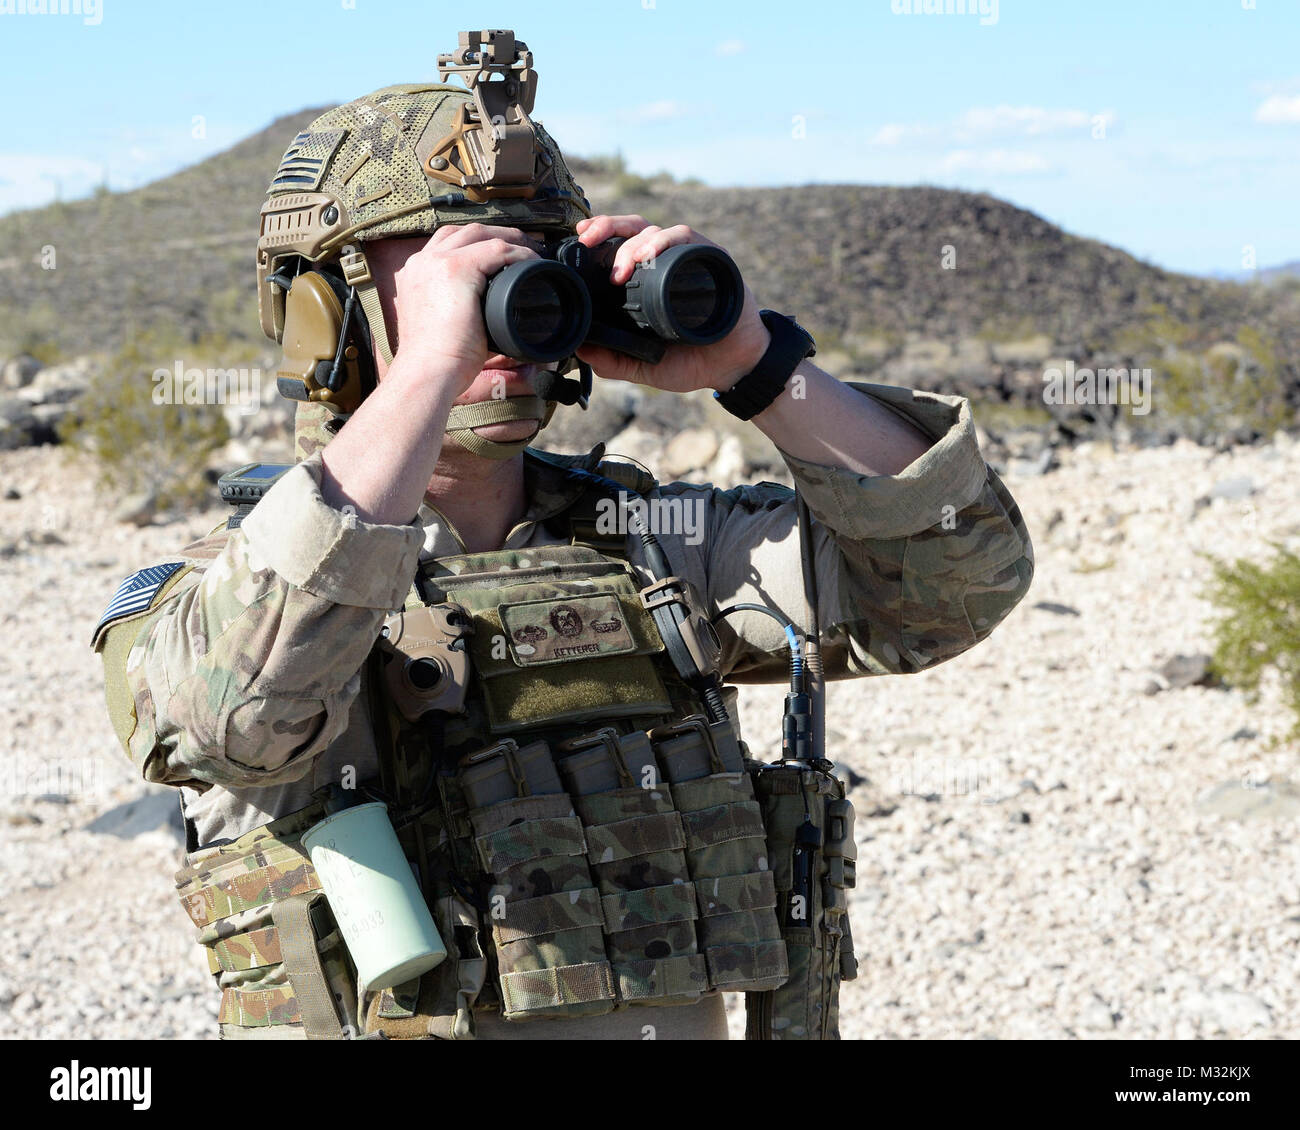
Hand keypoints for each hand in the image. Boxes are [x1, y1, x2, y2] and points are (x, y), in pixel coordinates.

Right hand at [368, 223, 542, 391]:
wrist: (427, 373)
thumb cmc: (437, 362)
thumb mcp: (442, 326)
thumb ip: (457, 310)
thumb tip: (487, 315)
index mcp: (415, 274)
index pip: (447, 244)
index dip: (476, 244)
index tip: (500, 255)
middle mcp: (421, 262)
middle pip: (462, 232)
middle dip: (494, 234)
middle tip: (522, 246)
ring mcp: (437, 262)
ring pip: (479, 234)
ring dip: (508, 239)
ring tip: (530, 251)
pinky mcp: (456, 269)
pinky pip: (496, 249)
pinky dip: (518, 254)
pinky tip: (532, 263)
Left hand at [572, 214, 770, 394]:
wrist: (732, 367)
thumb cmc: (691, 362)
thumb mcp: (644, 366)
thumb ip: (613, 361)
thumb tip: (581, 349)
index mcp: (646, 281)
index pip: (618, 245)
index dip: (598, 234)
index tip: (580, 238)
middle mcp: (664, 264)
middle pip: (632, 229)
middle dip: (607, 227)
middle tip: (589, 243)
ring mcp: (687, 259)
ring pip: (655, 230)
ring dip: (634, 242)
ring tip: (622, 268)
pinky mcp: (710, 258)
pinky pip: (685, 236)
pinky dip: (665, 240)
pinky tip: (650, 254)